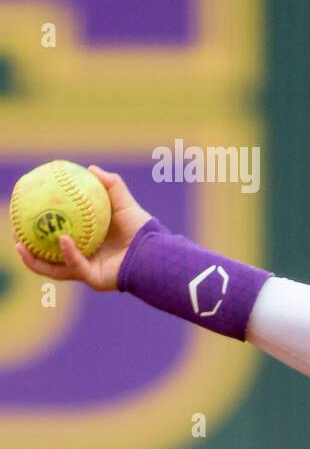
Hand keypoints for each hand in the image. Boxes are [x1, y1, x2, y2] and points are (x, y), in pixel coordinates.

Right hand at [12, 165, 154, 291]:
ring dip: (35, 258)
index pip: (57, 236)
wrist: (157, 252)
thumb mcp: (124, 203)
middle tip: (14, 233)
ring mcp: (87, 271)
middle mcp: (84, 258)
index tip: (25, 213)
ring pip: (53, 268)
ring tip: (21, 244)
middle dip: (28, 248)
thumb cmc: (142, 229)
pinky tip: (62, 239)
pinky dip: (68, 253)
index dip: (39, 229)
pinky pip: (75, 266)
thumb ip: (111, 185)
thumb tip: (90, 168)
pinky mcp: (94, 280)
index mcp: (87, 242)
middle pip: (47, 256)